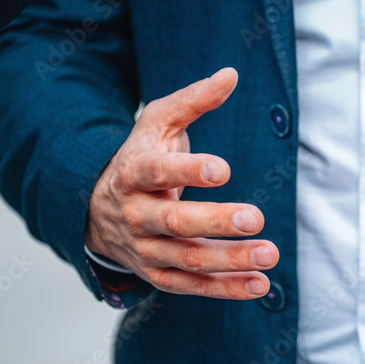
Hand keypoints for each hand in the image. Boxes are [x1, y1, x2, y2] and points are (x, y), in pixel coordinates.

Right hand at [85, 68, 278, 297]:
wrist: (96, 210)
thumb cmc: (140, 158)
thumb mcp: (157, 124)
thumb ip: (193, 100)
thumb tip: (231, 75)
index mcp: (133, 173)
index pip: (157, 172)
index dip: (188, 171)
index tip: (223, 168)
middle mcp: (136, 214)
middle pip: (176, 221)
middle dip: (215, 221)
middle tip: (254, 217)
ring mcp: (146, 248)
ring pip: (188, 258)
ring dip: (230, 260)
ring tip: (269, 253)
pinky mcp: (158, 274)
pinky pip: (193, 286)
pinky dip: (226, 288)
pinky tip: (260, 285)